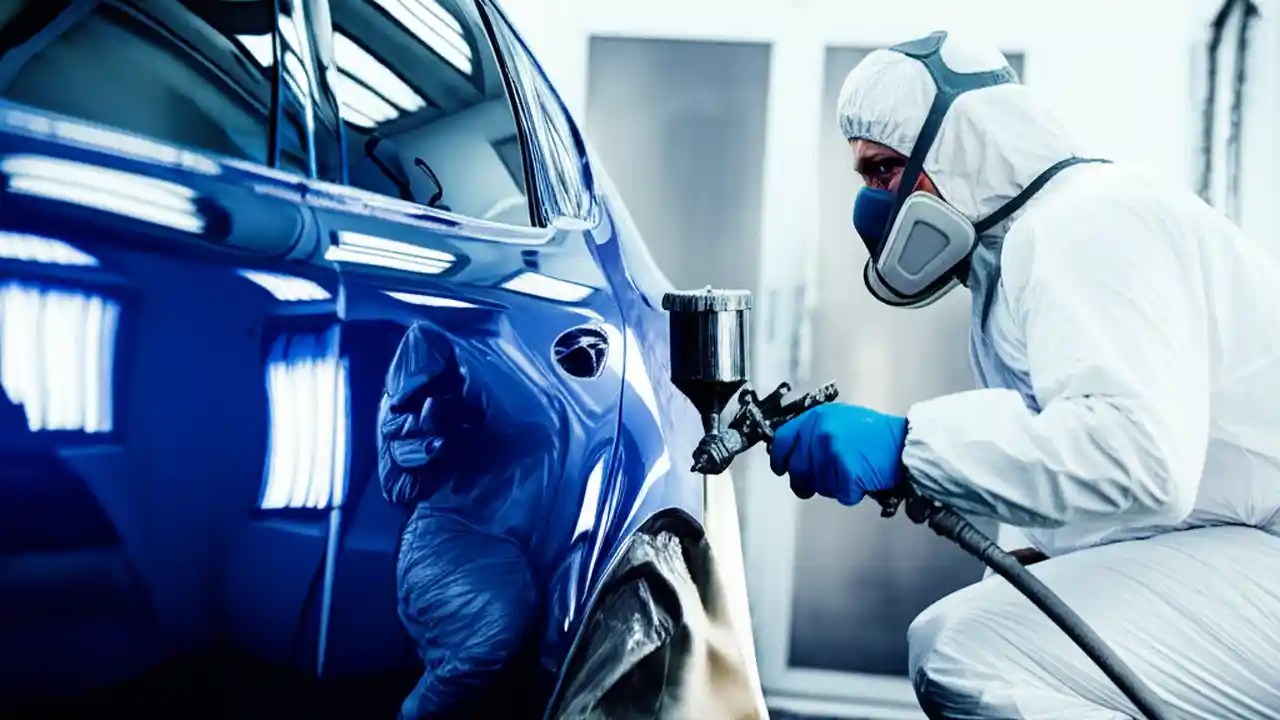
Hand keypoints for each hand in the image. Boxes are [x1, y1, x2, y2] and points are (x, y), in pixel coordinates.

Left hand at [769, 403, 906, 504]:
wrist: (904, 444)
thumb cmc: (876, 433)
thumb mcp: (840, 419)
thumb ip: (814, 431)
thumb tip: (793, 449)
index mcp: (816, 418)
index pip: (782, 441)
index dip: (779, 458)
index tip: (780, 467)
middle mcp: (820, 434)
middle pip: (797, 470)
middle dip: (806, 481)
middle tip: (825, 479)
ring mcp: (832, 454)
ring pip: (818, 486)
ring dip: (833, 486)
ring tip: (853, 471)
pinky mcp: (846, 473)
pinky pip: (840, 494)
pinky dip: (852, 493)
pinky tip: (863, 479)